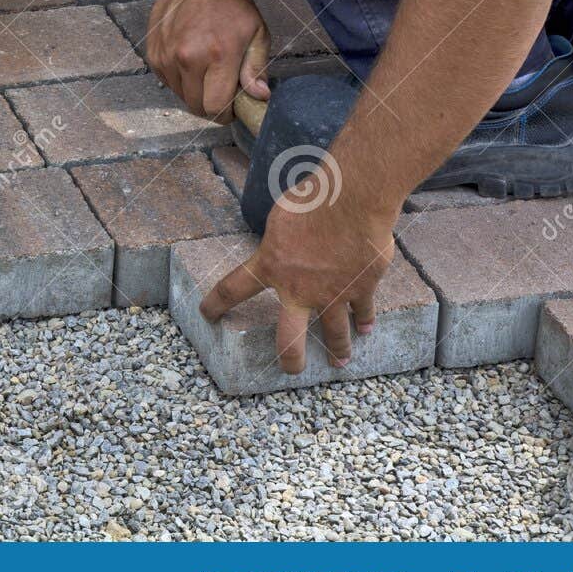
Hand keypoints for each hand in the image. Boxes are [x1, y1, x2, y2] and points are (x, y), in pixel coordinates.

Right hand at [147, 0, 269, 123]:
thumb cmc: (232, 5)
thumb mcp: (257, 32)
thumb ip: (256, 67)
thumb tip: (260, 97)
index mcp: (218, 55)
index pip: (215, 106)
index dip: (225, 115)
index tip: (231, 110)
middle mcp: (188, 58)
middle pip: (196, 106)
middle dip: (210, 108)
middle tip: (220, 95)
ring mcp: (167, 56)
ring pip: (179, 95)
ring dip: (194, 93)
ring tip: (205, 75)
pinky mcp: (153, 53)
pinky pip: (166, 81)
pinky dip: (179, 81)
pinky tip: (190, 65)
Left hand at [199, 189, 394, 372]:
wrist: (353, 201)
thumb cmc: (313, 201)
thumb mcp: (279, 218)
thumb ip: (277, 241)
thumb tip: (278, 247)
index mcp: (271, 267)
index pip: (234, 288)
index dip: (217, 303)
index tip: (206, 314)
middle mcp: (300, 289)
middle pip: (289, 338)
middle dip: (289, 359)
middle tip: (291, 370)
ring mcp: (332, 293)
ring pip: (334, 333)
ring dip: (338, 349)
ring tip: (339, 362)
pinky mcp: (361, 288)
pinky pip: (363, 310)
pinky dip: (365, 319)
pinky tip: (366, 329)